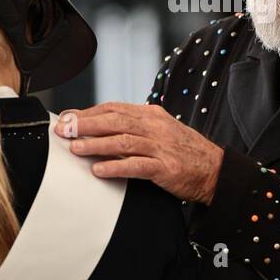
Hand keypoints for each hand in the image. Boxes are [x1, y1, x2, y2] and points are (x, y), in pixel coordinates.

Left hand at [55, 103, 223, 204]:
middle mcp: (155, 127)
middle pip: (114, 120)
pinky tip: (99, 170)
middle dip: (85, 124)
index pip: (114, 108)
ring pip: (122, 141)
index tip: (66, 118)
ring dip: (96, 144)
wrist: (216, 170)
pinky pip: (137, 165)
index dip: (87, 112)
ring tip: (75, 148)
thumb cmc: (184, 152)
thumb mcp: (160, 131)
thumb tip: (100, 129)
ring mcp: (161, 147)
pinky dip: (116, 167)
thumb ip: (134, 128)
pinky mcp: (165, 167)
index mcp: (151, 115)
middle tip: (63, 129)